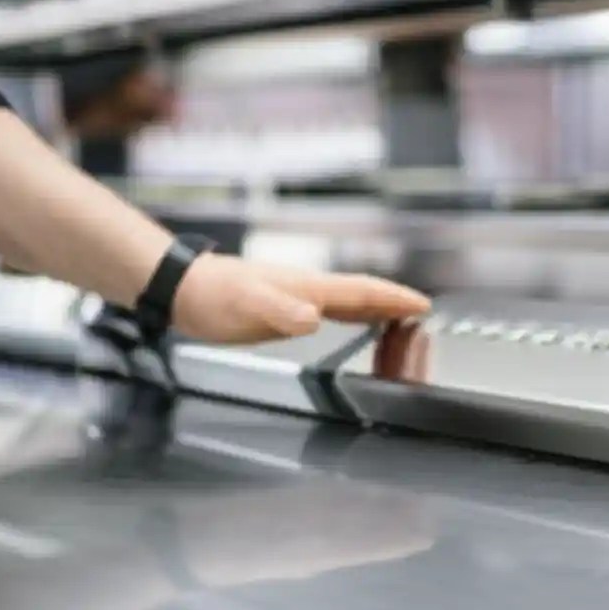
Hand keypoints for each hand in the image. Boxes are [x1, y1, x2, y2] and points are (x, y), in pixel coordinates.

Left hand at [171, 254, 430, 343]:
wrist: (185, 288)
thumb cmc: (214, 297)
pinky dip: (354, 314)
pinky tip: (353, 321)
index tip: (423, 305)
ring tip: (402, 320)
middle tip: (423, 315)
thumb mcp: (247, 304)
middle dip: (395, 303)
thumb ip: (281, 310)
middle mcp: (311, 289)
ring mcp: (300, 296)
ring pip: (350, 301)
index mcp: (309, 288)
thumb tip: (314, 318)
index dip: (394, 298)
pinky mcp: (288, 307)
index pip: (362, 291)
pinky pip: (334, 309)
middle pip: (363, 294)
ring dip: (378, 309)